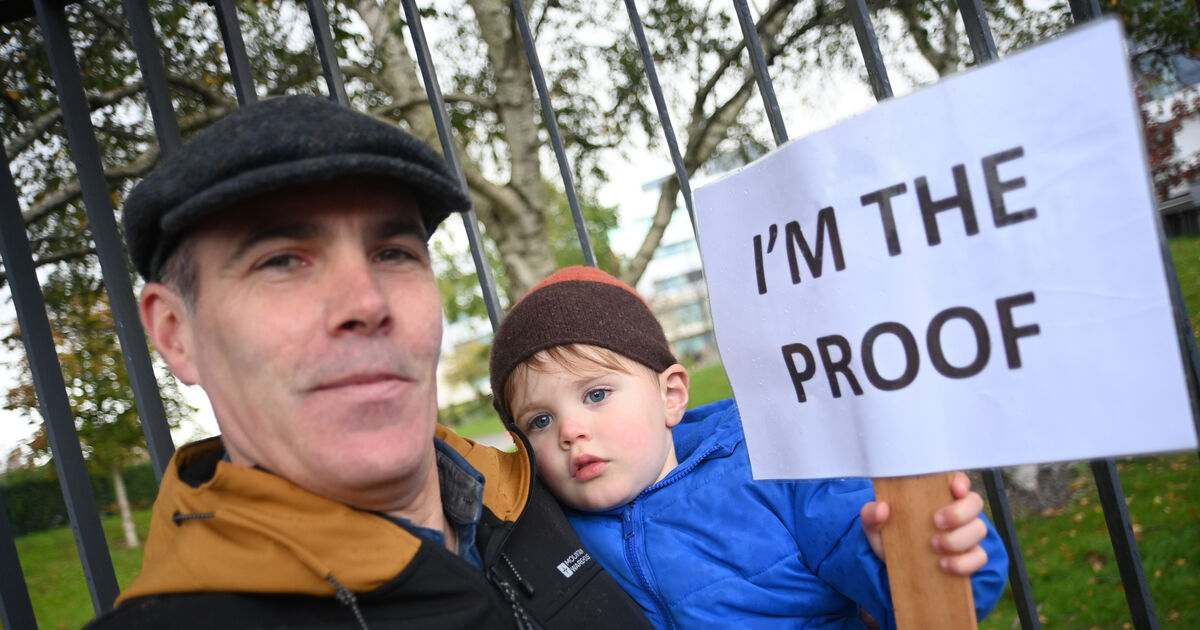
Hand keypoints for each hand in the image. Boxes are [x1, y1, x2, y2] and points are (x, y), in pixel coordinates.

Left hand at [860, 472, 989, 575]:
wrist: (891, 566)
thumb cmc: (889, 534)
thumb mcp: (875, 524)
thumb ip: (872, 514)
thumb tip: (881, 509)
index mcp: (936, 494)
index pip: (958, 480)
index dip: (961, 482)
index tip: (955, 489)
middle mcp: (956, 511)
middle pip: (974, 502)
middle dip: (959, 513)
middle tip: (936, 522)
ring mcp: (965, 534)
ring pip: (979, 529)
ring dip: (959, 539)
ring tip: (934, 546)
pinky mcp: (969, 557)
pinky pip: (979, 557)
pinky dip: (965, 562)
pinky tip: (944, 565)